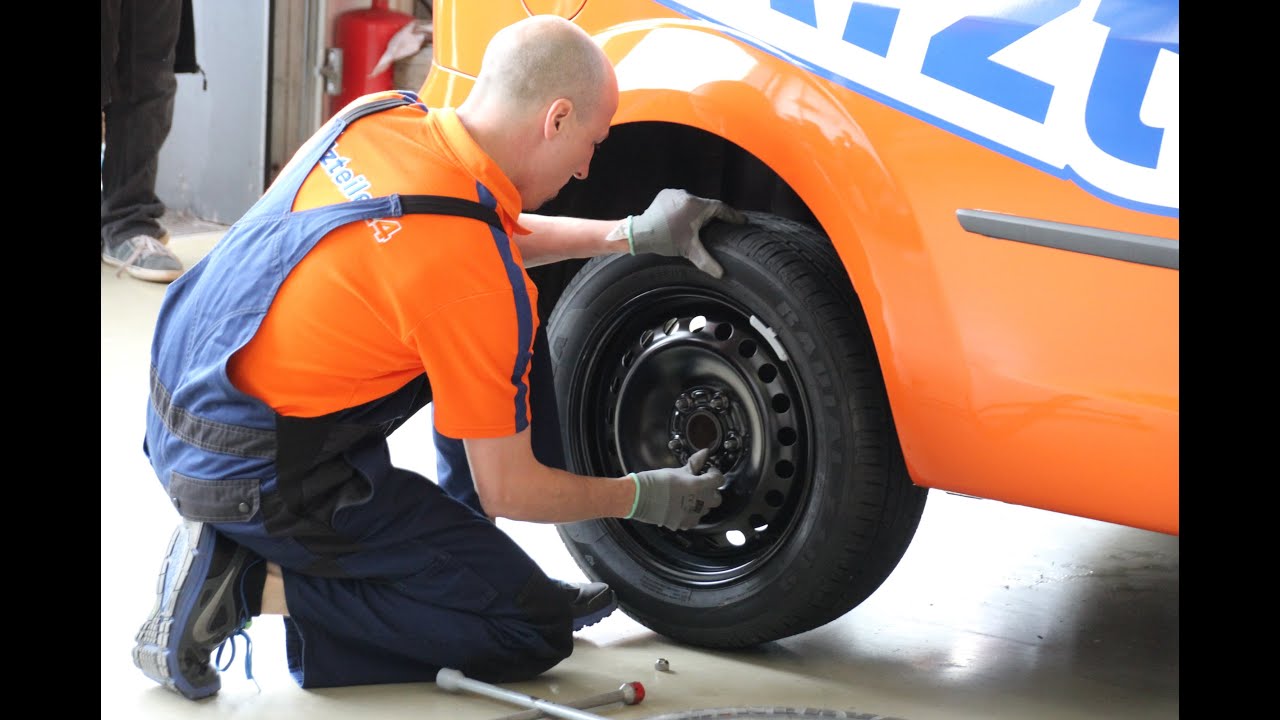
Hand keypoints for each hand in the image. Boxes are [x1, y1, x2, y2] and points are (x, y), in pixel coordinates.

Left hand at [620, 189, 745, 277]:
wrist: (640, 233)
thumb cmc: (664, 239)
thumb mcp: (689, 250)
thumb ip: (706, 260)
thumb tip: (721, 274)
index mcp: (696, 206)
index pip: (720, 208)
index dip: (732, 215)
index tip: (740, 220)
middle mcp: (687, 196)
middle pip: (707, 205)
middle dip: (713, 215)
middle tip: (721, 225)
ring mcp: (675, 194)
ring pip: (693, 203)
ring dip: (697, 212)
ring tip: (701, 225)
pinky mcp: (665, 195)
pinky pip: (681, 201)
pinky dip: (684, 209)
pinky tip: (684, 220)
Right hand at [626, 448, 724, 529]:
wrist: (640, 497)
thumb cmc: (657, 482)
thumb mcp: (678, 470)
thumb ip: (694, 463)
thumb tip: (705, 453)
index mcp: (699, 486)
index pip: (719, 479)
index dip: (715, 474)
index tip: (709, 471)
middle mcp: (699, 502)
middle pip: (716, 498)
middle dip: (711, 491)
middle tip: (702, 485)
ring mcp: (692, 515)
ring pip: (705, 510)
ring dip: (701, 503)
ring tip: (689, 496)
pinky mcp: (684, 524)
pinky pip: (693, 519)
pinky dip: (690, 514)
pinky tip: (681, 507)